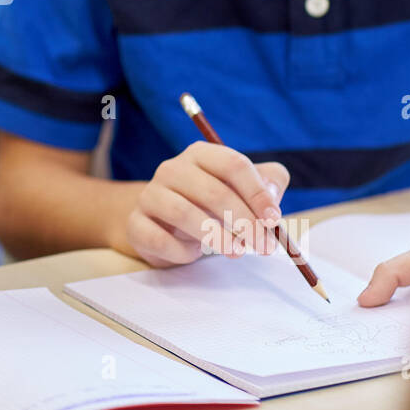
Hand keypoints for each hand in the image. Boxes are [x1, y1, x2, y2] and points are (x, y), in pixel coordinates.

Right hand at [119, 141, 288, 266]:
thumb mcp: (243, 190)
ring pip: (183, 213)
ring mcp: (149, 195)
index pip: (233, 164)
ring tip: (237, 253)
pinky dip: (183, 252)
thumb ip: (268, 184)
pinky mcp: (135, 223)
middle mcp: (172, 169)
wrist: (161, 224)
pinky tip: (195, 255)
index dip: (257, 193)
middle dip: (244, 222)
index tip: (274, 219)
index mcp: (200, 154)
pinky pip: (160, 239)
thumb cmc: (209, 205)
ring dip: (217, 236)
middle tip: (264, 246)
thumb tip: (272, 199)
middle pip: (213, 191)